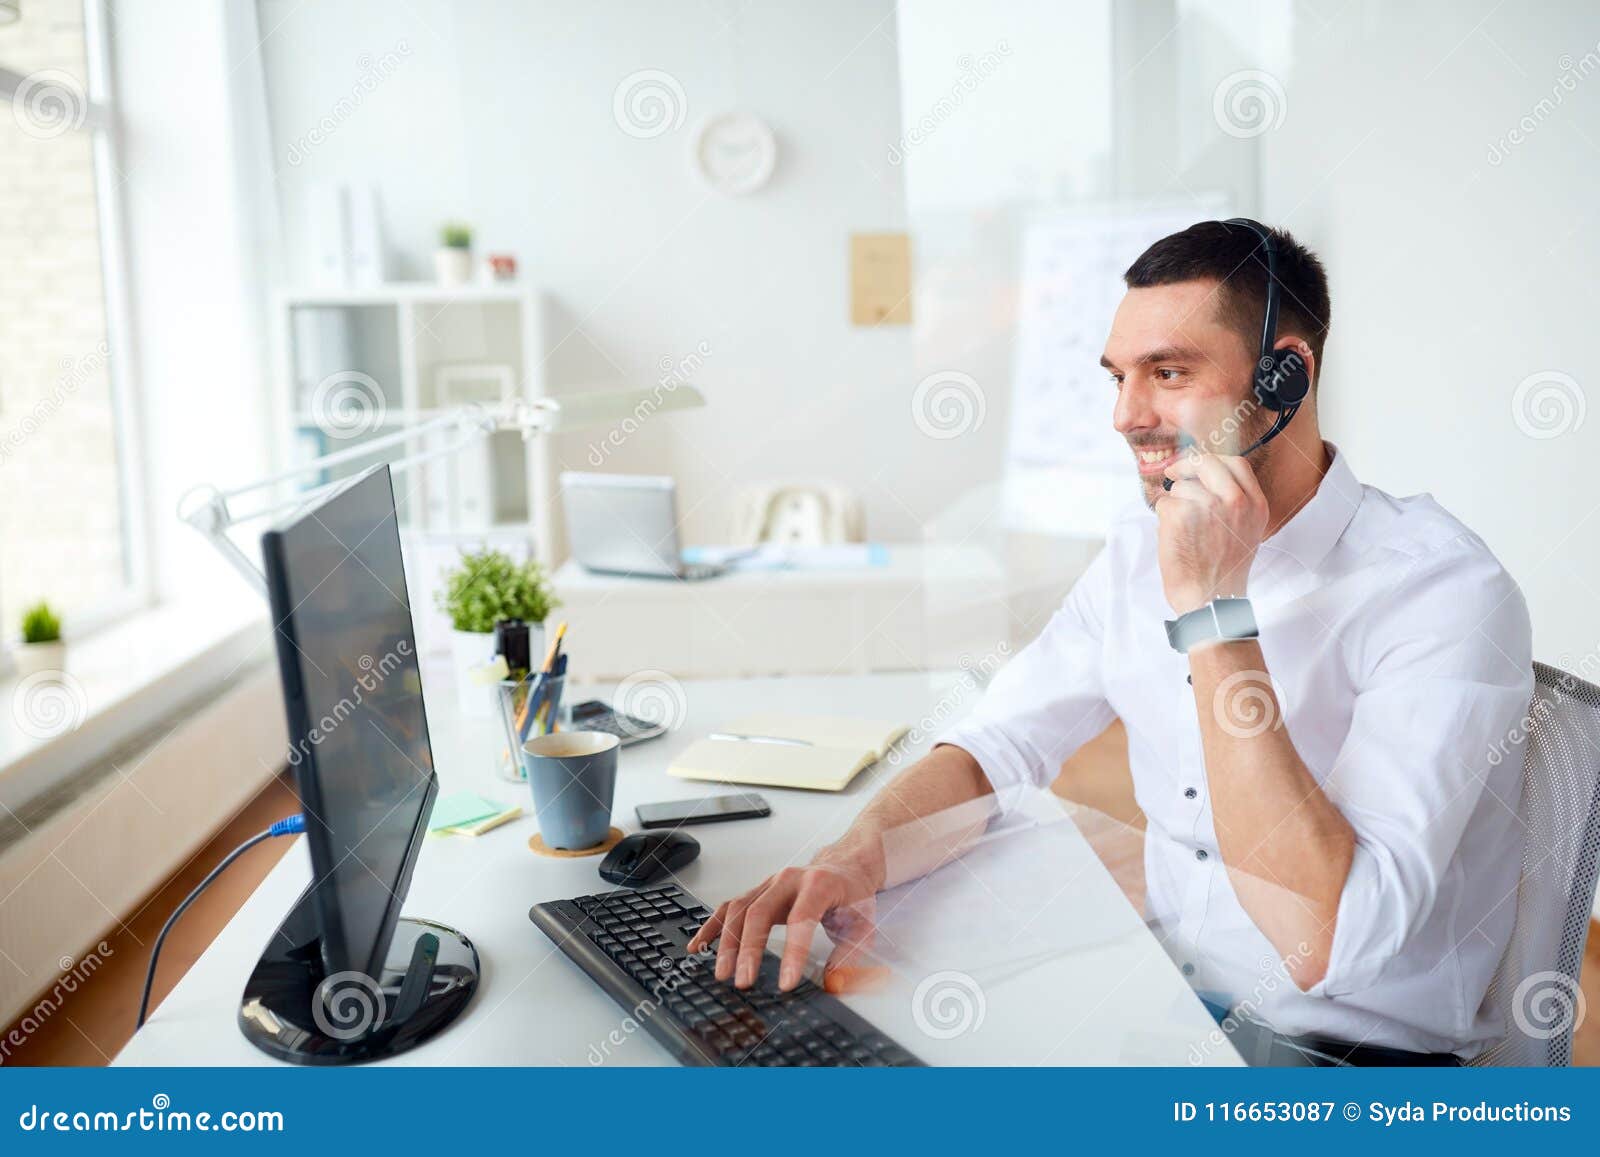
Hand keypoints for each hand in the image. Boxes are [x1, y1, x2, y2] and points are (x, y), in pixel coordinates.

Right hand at [685, 842, 882, 990]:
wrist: (844, 866)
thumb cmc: (852, 895)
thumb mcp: (864, 924)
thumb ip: (852, 956)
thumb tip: (835, 984)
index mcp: (818, 885)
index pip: (801, 919)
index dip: (792, 953)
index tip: (785, 983)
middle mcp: (789, 880)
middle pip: (760, 912)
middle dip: (749, 949)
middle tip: (743, 982)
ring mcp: (769, 884)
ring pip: (739, 909)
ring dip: (727, 942)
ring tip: (722, 973)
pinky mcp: (757, 892)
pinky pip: (728, 907)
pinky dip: (712, 926)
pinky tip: (699, 946)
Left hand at [1157, 449, 1267, 613]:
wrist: (1211, 600)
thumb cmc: (1223, 571)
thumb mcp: (1245, 531)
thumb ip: (1233, 502)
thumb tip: (1205, 477)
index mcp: (1255, 504)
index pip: (1237, 463)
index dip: (1213, 461)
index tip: (1198, 466)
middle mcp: (1236, 501)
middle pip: (1207, 462)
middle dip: (1186, 466)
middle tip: (1173, 475)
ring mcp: (1210, 506)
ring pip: (1182, 487)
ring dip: (1174, 504)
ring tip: (1183, 531)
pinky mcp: (1183, 514)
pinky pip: (1165, 503)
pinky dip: (1163, 519)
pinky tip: (1175, 538)